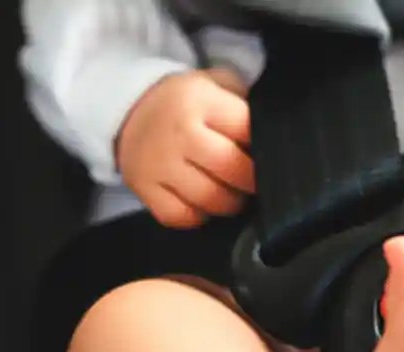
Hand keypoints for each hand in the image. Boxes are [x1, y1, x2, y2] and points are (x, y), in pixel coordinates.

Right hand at [117, 68, 254, 228]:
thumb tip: (274, 132)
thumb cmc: (186, 102)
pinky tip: (202, 202)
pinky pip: (180, 216)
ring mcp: (159, 163)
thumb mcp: (215, 83)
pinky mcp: (144, 187)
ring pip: (209, 198)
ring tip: (231, 192)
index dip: (263, 144)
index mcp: (200, 101)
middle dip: (251, 180)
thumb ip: (244, 102)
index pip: (247, 128)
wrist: (129, 110)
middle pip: (231, 167)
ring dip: (229, 202)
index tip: (266, 151)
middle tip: (252, 179)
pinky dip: (198, 216)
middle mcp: (179, 133)